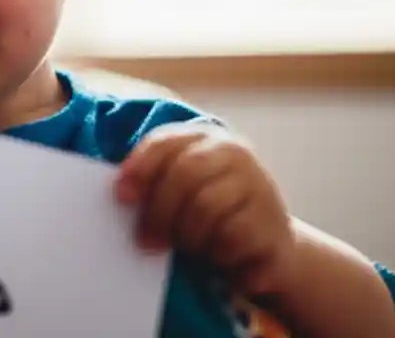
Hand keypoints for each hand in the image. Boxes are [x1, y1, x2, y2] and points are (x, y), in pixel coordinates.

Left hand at [115, 122, 297, 295]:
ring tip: (188, 247)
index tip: (121, 197)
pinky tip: (218, 255)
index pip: (164, 143)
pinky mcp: (273, 221)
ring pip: (206, 206)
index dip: (140, 168)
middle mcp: (234, 153)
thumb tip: (121, 197)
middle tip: (146, 241)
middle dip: (159, 211)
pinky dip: (216, 252)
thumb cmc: (210, 216)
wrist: (268, 246)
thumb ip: (155, 184)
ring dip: (187, 235)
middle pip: (185, 174)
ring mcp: (259, 184)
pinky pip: (231, 237)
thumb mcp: (182, 192)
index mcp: (204, 138)